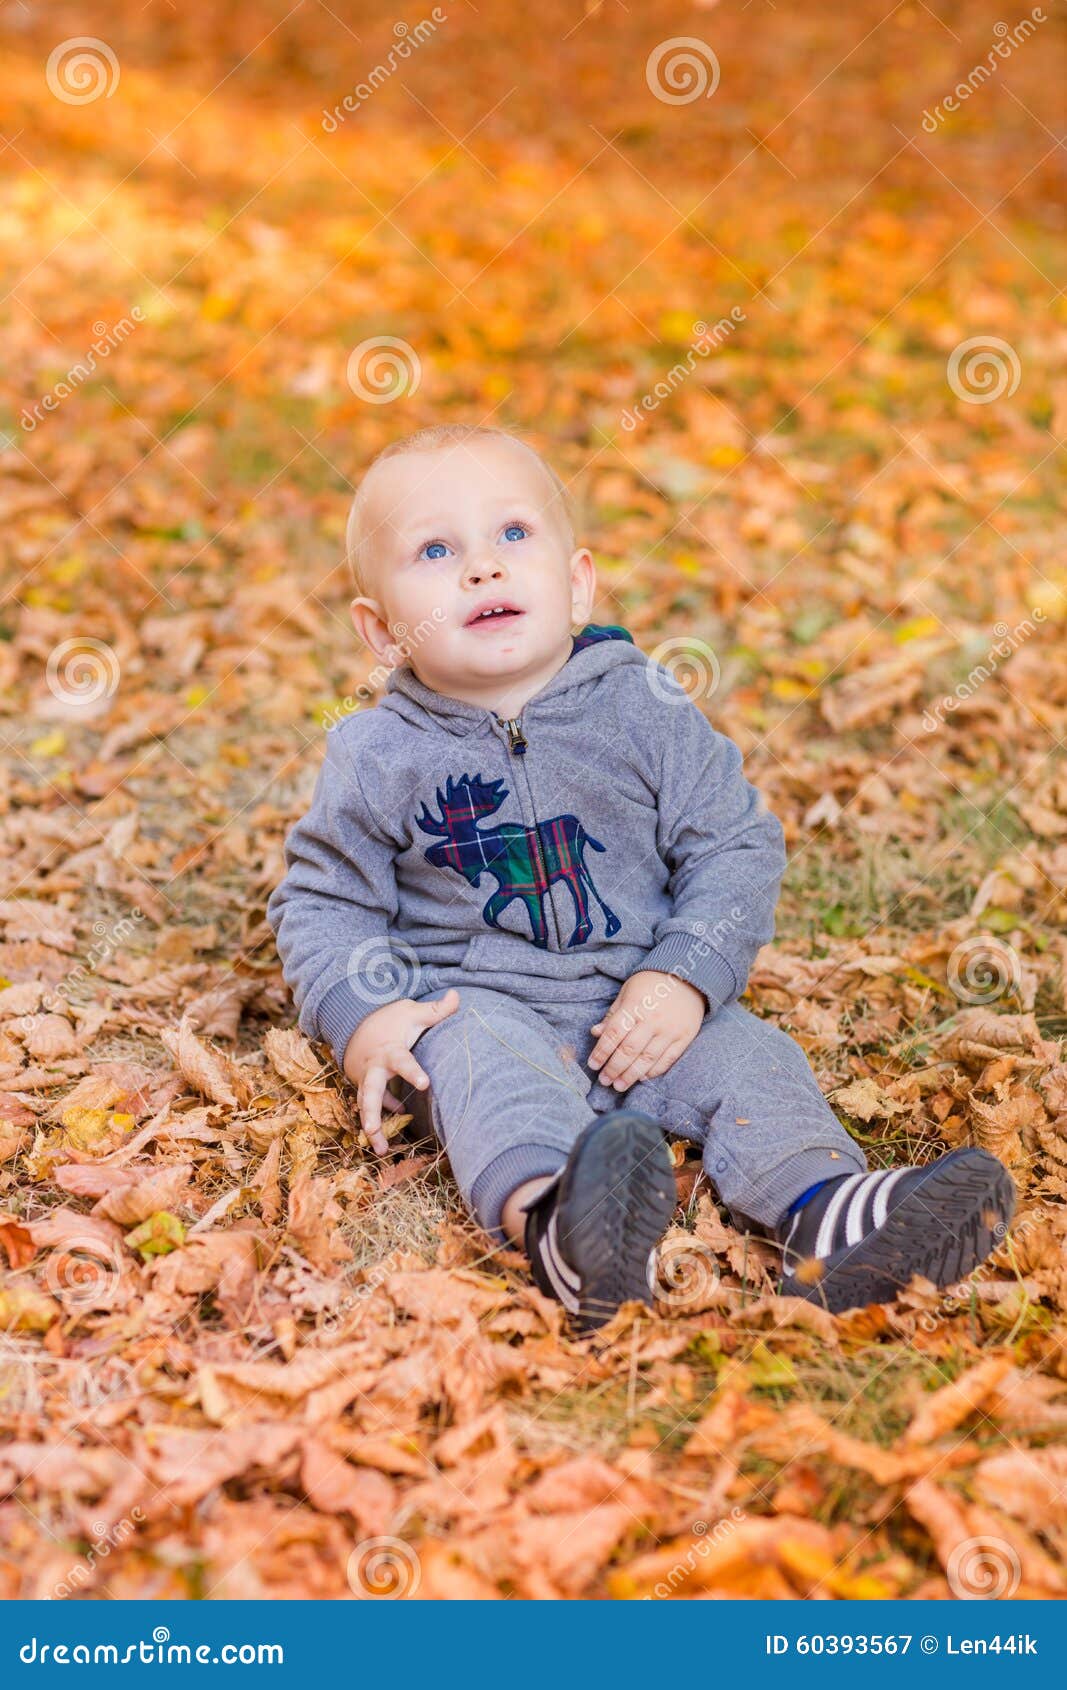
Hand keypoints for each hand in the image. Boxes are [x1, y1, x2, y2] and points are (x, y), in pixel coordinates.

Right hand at [341, 988, 459, 1153]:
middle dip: (371, 1111)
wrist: (357, 1024)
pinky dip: (378, 1120)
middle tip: (372, 1130)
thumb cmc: (390, 1021)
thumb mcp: (412, 1012)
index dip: (413, 1072)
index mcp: (390, 1051)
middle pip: (370, 1092)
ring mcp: (367, 1080)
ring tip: (380, 1150)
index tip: (426, 1084)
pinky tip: (387, 1136)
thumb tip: (457, 996)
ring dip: (372, 1127)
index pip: (402, 1062)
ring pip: (365, 1106)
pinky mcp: (365, 1088)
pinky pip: (370, 1106)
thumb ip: (436, 1010)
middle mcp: (375, 1068)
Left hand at [587, 971, 705, 1090]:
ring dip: (631, 1075)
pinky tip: (641, 1078)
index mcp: (635, 1006)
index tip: (593, 1065)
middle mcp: (652, 1020)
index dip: (602, 1052)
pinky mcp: (684, 1037)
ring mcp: (670, 1030)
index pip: (614, 1033)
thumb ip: (612, 1015)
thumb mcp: (628, 992)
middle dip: (614, 1068)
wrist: (689, 977)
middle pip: (629, 1050)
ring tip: (619, 1085)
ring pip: (648, 1059)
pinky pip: (668, 1060)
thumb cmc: (651, 983)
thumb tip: (595, 1033)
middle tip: (604, 1081)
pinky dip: (654, 1071)